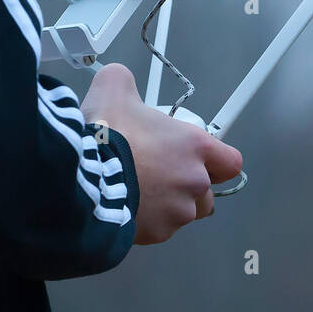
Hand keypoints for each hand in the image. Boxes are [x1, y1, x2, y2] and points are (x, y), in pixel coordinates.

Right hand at [81, 63, 242, 244]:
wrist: (81, 177)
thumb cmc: (106, 135)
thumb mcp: (114, 89)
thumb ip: (124, 81)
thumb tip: (118, 78)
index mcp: (196, 146)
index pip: (231, 162)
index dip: (217, 162)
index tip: (200, 160)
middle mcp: (194, 180)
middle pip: (207, 192)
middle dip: (187, 187)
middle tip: (160, 175)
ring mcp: (177, 211)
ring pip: (183, 214)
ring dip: (169, 206)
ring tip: (141, 192)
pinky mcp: (157, 233)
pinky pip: (160, 230)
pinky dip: (148, 222)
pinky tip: (128, 206)